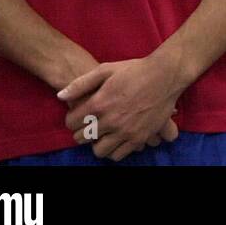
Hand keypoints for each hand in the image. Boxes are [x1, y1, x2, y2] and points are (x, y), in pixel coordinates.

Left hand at [59, 55, 185, 160]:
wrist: (165, 75)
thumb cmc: (134, 70)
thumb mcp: (106, 69)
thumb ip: (81, 84)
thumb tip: (60, 96)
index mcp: (99, 103)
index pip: (71, 123)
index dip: (72, 119)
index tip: (79, 116)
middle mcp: (110, 120)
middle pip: (82, 138)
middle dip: (82, 131)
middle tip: (90, 124)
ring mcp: (125, 131)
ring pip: (98, 151)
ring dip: (97, 143)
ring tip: (102, 133)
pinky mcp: (139, 138)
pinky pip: (118, 155)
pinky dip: (113, 150)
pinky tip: (116, 139)